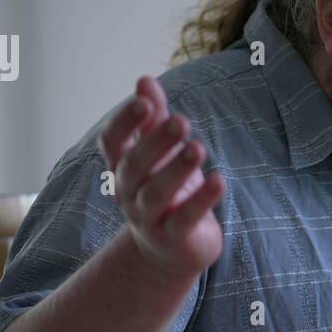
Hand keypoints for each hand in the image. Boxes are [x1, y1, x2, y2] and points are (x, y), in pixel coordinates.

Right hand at [97, 75, 225, 279]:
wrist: (170, 251)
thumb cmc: (165, 190)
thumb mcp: (159, 154)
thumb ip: (153, 119)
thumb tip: (144, 80)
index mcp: (122, 167)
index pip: (112, 142)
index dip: (125, 122)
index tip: (146, 102)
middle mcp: (128, 193)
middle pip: (134, 166)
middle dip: (156, 142)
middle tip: (181, 121)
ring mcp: (148, 218)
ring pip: (157, 193)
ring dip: (177, 170)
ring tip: (198, 148)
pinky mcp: (174, 238)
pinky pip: (185, 218)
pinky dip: (202, 200)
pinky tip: (220, 180)